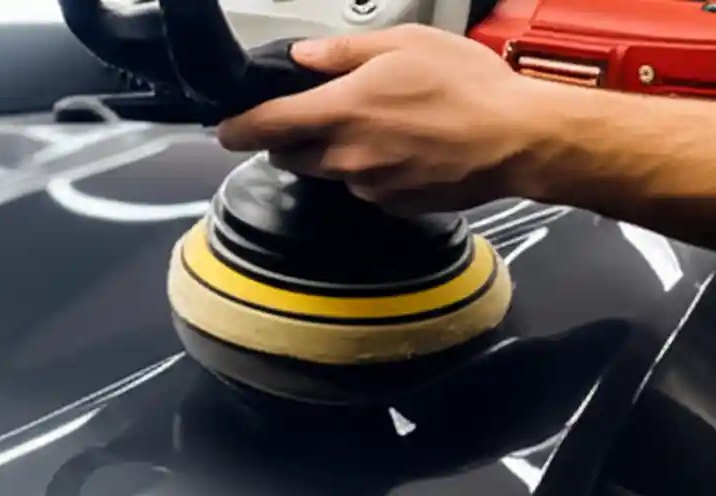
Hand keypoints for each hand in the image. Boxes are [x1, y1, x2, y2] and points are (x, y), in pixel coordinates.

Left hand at [217, 25, 546, 211]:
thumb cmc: (470, 87)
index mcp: (342, 111)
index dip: (236, 128)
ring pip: (326, 172)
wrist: (518, 140)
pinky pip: (362, 187)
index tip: (226, 128)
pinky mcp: (390, 204)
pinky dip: (369, 170)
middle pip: (289, 154)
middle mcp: (346, 155)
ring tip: (378, 126)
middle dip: (292, 136)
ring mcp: (367, 184)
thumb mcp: (405, 44)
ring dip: (334, 153)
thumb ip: (343, 53)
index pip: (264, 127)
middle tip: (320, 113)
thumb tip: (304, 58)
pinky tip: (403, 149)